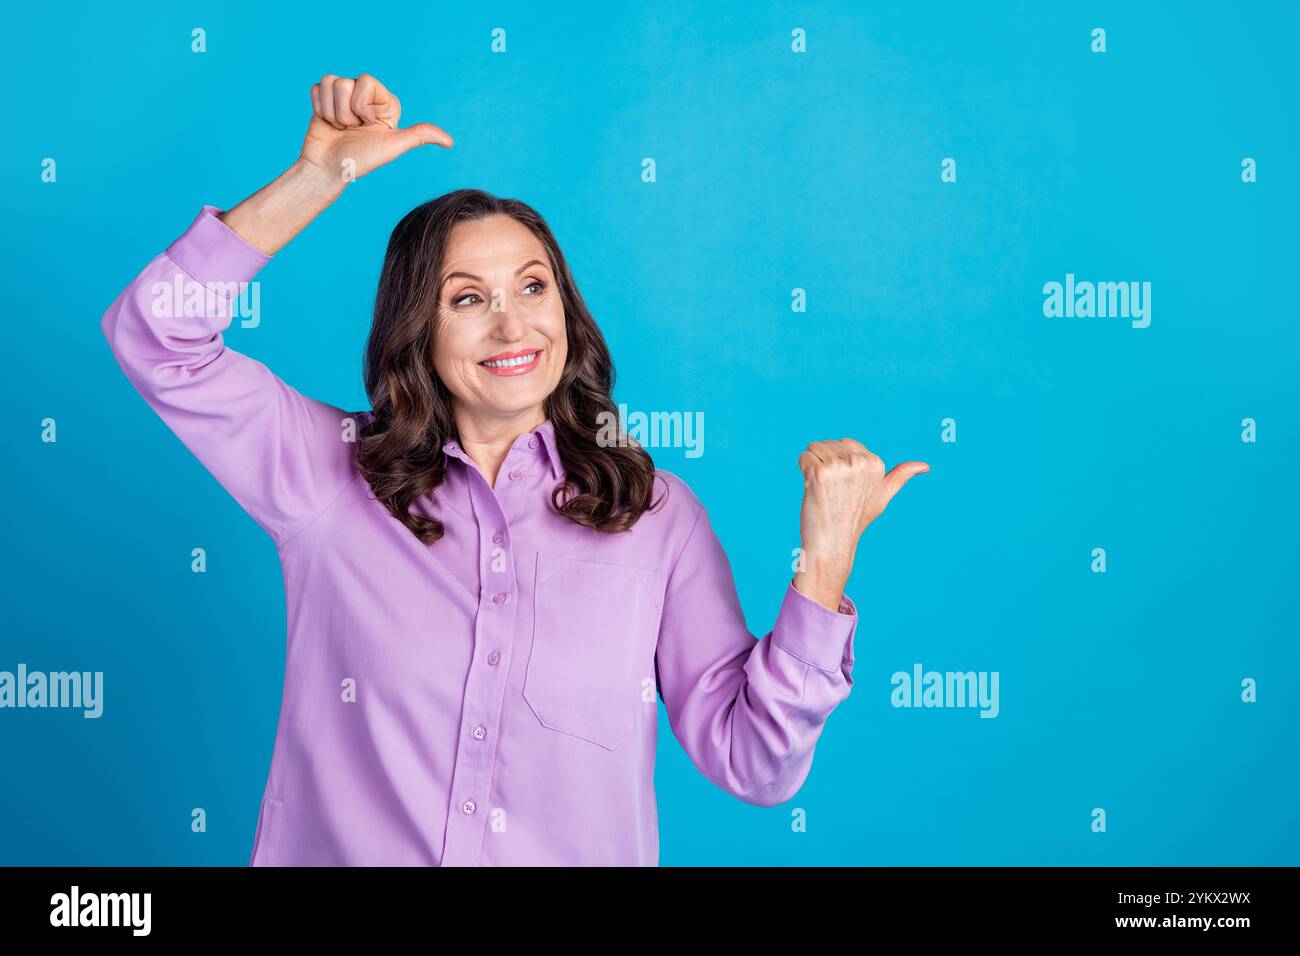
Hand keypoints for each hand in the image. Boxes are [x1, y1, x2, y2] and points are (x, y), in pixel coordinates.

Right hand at [299, 73, 452, 184]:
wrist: (329, 169)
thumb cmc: (362, 160)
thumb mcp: (392, 147)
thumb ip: (419, 136)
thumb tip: (450, 142)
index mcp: (385, 102)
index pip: (367, 81)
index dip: (362, 106)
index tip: (367, 125)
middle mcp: (366, 95)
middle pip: (347, 82)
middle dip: (346, 112)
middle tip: (352, 129)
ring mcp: (345, 96)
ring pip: (331, 83)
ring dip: (332, 112)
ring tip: (340, 128)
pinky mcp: (324, 97)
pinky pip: (317, 87)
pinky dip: (319, 109)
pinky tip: (328, 123)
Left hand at [793, 439, 928, 610]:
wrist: (833, 541)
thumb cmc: (856, 519)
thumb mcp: (883, 495)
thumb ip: (901, 476)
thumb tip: (925, 466)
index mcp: (876, 463)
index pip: (846, 444)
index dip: (840, 463)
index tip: (845, 487)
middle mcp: (860, 462)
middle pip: (830, 443)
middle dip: (826, 462)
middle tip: (833, 490)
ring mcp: (839, 467)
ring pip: (815, 447)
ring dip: (813, 465)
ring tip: (823, 489)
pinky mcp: (819, 473)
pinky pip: (804, 456)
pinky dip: (803, 470)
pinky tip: (811, 488)